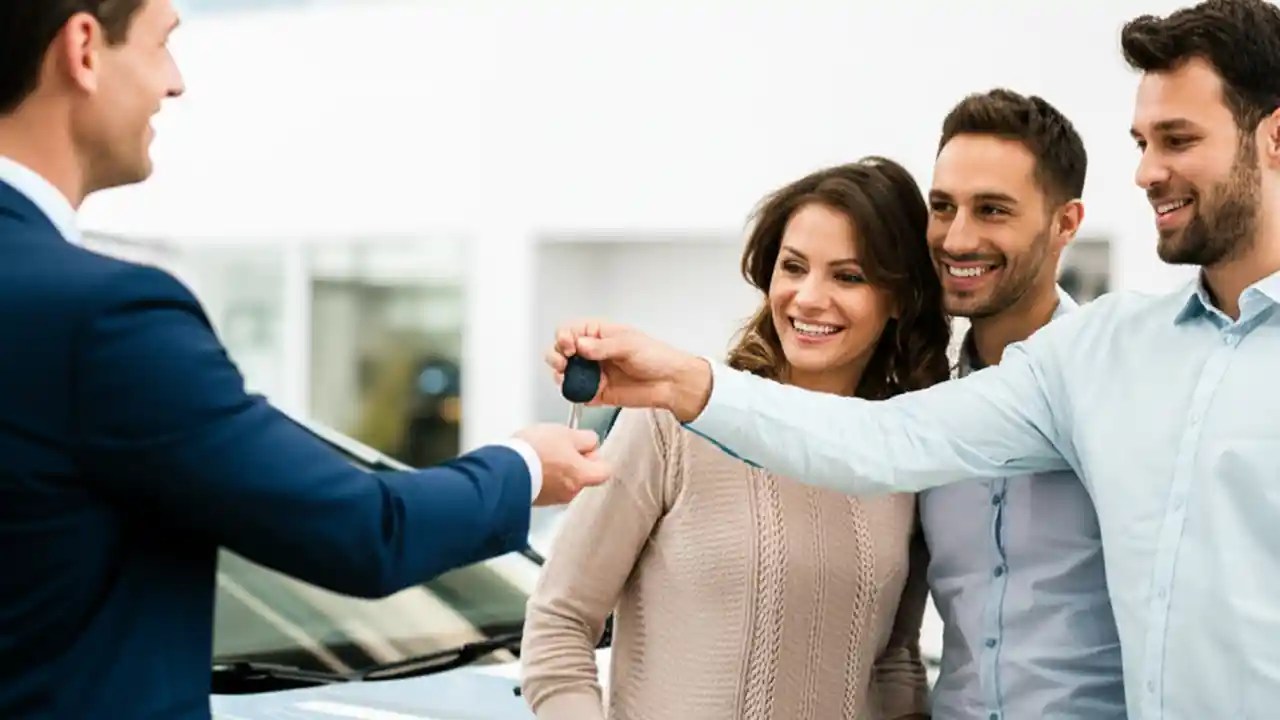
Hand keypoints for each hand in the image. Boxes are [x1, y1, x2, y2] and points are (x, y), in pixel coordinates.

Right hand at [516, 424, 611, 505]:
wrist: (506, 469)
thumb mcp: (566, 433)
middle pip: (583, 476)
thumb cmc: (535, 452)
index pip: (604, 471)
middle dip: (574, 462)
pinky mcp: (536, 499)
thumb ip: (586, 438)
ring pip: (564, 481)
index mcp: (583, 476)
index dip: (595, 456)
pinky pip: (546, 486)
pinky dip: (542, 476)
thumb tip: (591, 441)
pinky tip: (532, 462)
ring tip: (542, 452)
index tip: (586, 446)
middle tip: (561, 446)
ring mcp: (552, 498)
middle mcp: (570, 491)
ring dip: (557, 468)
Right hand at [545, 319, 712, 422]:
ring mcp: (593, 372)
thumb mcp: (629, 344)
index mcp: (599, 333)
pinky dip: (573, 392)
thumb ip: (602, 346)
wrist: (671, 383)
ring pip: (564, 372)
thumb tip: (581, 345)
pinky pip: (576, 393)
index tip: (569, 345)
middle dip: (556, 355)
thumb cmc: (657, 357)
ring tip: (568, 376)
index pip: (569, 330)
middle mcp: (592, 352)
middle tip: (564, 361)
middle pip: (560, 351)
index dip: (564, 337)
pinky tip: (579, 390)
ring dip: (561, 374)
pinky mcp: (596, 392)